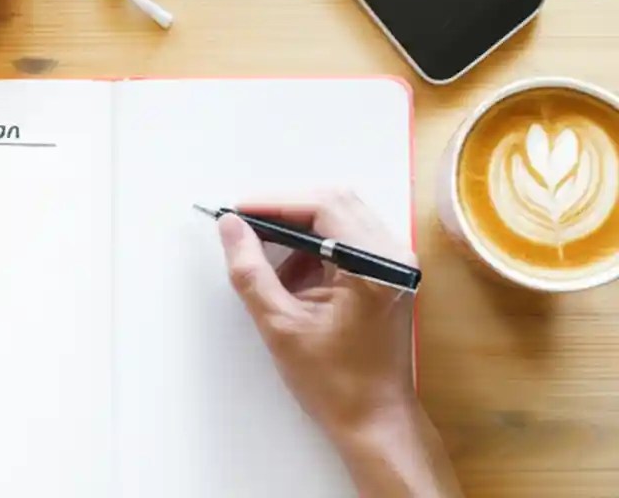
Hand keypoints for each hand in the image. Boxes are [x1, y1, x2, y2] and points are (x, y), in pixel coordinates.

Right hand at [217, 190, 414, 439]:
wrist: (375, 421)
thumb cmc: (333, 381)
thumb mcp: (280, 324)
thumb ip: (250, 270)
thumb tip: (230, 226)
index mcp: (374, 264)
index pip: (323, 206)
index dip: (274, 204)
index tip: (236, 214)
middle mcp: (393, 255)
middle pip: (334, 204)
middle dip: (284, 212)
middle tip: (244, 227)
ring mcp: (394, 264)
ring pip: (340, 219)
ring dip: (298, 230)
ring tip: (261, 252)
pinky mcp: (387, 275)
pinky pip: (347, 241)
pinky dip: (313, 248)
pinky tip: (287, 273)